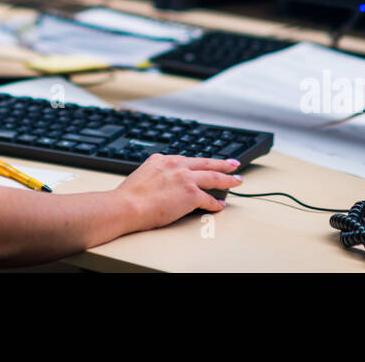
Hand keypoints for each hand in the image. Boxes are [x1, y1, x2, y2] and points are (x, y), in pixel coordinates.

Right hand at [113, 154, 242, 229]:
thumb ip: (156, 174)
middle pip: (206, 163)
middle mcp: (176, 165)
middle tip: (233, 164)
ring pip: (214, 177)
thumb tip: (161, 183)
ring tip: (237, 181)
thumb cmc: (129, 196)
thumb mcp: (143, 174)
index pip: (187, 160)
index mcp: (163, 159)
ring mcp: (185, 179)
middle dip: (222, 164)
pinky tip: (220, 206)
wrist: (127, 205)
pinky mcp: (191, 194)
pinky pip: (209, 199)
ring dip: (228, 179)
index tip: (207, 163)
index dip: (200, 163)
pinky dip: (216, 203)